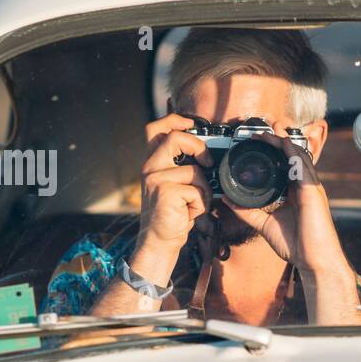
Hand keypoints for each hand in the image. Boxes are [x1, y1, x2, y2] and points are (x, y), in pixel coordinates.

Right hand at [134, 113, 212, 278]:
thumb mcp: (177, 186)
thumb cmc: (174, 214)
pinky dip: (201, 204)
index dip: (175, 120)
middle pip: (175, 137)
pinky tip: (190, 213)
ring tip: (195, 203)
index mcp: (153, 161)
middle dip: (198, 146)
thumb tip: (210, 156)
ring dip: (204, 190)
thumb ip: (185, 167)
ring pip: (194, 171)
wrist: (160, 241)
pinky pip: (197, 190)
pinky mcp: (165, 192)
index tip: (192, 124)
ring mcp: (155, 179)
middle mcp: (150, 167)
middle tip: (207, 162)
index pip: (156, 128)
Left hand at [225, 131, 350, 278]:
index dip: (274, 151)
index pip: (285, 166)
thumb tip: (228, 201)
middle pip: (292, 156)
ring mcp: (311, 188)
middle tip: (263, 128)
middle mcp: (305, 187)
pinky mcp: (313, 192)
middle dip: (279, 140)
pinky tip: (283, 143)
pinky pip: (304, 167)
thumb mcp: (265, 225)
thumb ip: (248, 212)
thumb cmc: (297, 246)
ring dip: (284, 141)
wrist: (314, 261)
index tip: (258, 141)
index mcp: (296, 193)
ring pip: (298, 157)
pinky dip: (293, 153)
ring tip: (271, 129)